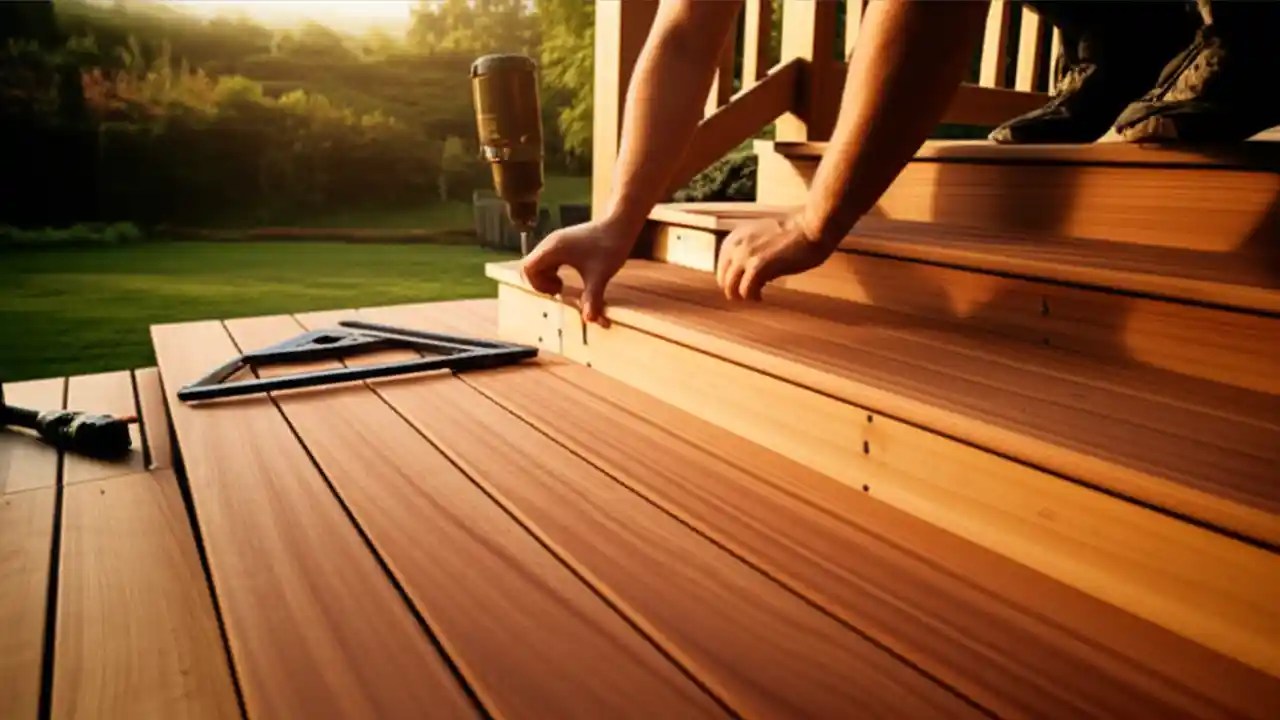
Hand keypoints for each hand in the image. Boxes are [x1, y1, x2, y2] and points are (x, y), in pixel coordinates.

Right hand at [521, 219, 633, 324]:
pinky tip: (566, 275)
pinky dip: (552, 270)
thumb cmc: (609, 247)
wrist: (620, 224)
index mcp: (553, 249)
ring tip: (561, 285)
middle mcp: (550, 243)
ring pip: (538, 262)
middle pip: (530, 266)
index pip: (528, 268)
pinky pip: (547, 258)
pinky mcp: (563, 242)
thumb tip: (590, 320)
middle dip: (540, 283)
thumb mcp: (600, 275)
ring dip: (545, 277)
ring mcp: (556, 241)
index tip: (557, 291)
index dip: (537, 285)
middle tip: (558, 291)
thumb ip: (593, 298)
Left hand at [715, 214, 835, 300]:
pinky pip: (746, 290)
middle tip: (748, 295)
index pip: (721, 265)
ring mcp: (746, 255)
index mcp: (737, 237)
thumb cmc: (795, 233)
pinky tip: (762, 298)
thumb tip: (748, 274)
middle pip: (723, 278)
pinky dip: (753, 297)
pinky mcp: (758, 266)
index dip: (730, 279)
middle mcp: (737, 245)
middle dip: (734, 290)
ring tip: (755, 297)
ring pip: (730, 287)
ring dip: (741, 296)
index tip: (741, 286)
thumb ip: (751, 252)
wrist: (811, 229)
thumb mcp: (764, 240)